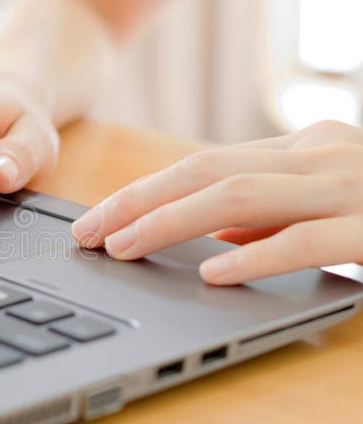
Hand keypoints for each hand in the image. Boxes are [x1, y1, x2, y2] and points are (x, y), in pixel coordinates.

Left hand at [71, 120, 362, 284]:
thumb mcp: (326, 199)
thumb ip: (272, 213)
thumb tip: (212, 235)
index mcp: (300, 150)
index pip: (200, 165)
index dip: (141, 192)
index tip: (95, 219)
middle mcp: (318, 156)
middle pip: (204, 172)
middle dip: (136, 204)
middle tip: (87, 234)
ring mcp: (350, 185)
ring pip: (241, 196)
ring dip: (171, 223)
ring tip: (123, 247)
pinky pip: (310, 238)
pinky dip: (258, 255)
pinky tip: (214, 274)